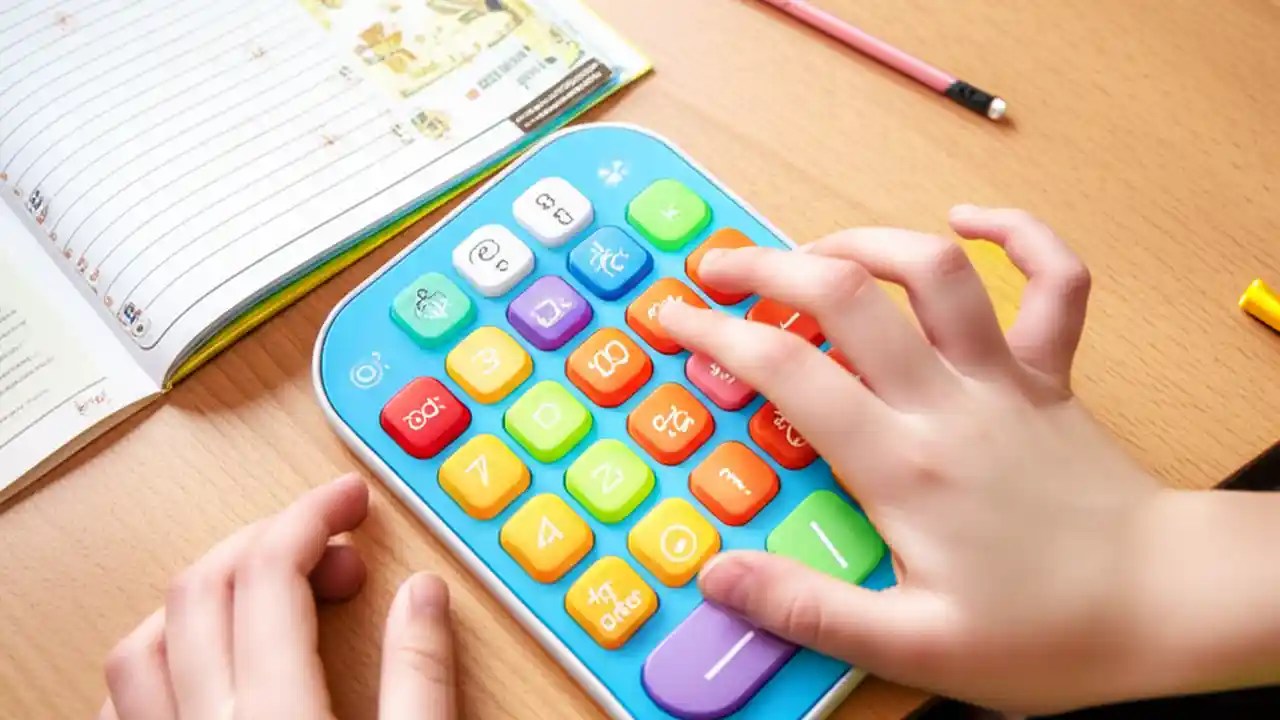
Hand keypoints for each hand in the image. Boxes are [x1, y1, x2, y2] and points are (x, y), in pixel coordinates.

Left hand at [100, 475, 456, 719]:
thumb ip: (421, 677)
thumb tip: (424, 594)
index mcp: (275, 713)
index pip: (270, 573)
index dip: (311, 516)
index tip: (348, 500)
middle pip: (201, 590)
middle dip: (267, 540)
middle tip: (329, 544)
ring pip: (142, 645)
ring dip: (199, 597)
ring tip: (259, 593)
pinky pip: (118, 707)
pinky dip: (154, 665)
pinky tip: (197, 666)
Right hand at [660, 206, 1166, 712]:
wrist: (1163, 605)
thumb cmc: (1046, 632)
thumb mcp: (916, 646)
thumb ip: (811, 610)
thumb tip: (719, 578)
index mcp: (903, 464)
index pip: (790, 370)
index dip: (717, 334)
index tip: (672, 320)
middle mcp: (947, 402)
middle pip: (847, 294)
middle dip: (768, 266)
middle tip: (717, 267)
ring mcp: (1005, 379)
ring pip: (935, 271)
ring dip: (866, 241)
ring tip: (817, 250)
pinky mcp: (1051, 375)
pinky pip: (1053, 282)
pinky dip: (1017, 235)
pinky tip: (969, 223)